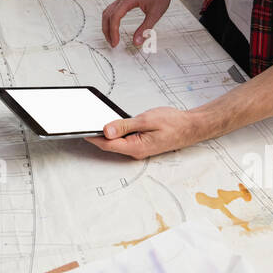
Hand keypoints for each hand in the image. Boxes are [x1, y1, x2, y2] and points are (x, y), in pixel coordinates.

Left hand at [88, 106, 216, 158]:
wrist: (191, 126)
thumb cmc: (174, 123)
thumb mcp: (147, 120)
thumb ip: (125, 125)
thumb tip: (106, 130)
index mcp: (136, 147)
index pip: (107, 144)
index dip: (93, 137)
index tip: (81, 129)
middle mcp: (136, 151)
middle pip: (109, 145)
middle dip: (96, 135)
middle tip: (84, 123)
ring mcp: (138, 149)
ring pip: (116, 142)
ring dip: (106, 133)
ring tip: (95, 121)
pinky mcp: (141, 144)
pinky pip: (124, 140)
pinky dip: (116, 132)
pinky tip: (112, 123)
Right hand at [101, 0, 173, 47]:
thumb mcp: (155, 14)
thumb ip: (145, 29)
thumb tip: (137, 41)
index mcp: (128, 0)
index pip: (114, 17)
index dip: (113, 32)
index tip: (115, 42)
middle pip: (107, 15)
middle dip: (107, 31)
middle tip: (112, 43)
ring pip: (107, 12)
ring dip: (107, 26)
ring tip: (111, 38)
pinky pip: (111, 10)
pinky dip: (110, 20)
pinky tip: (113, 26)